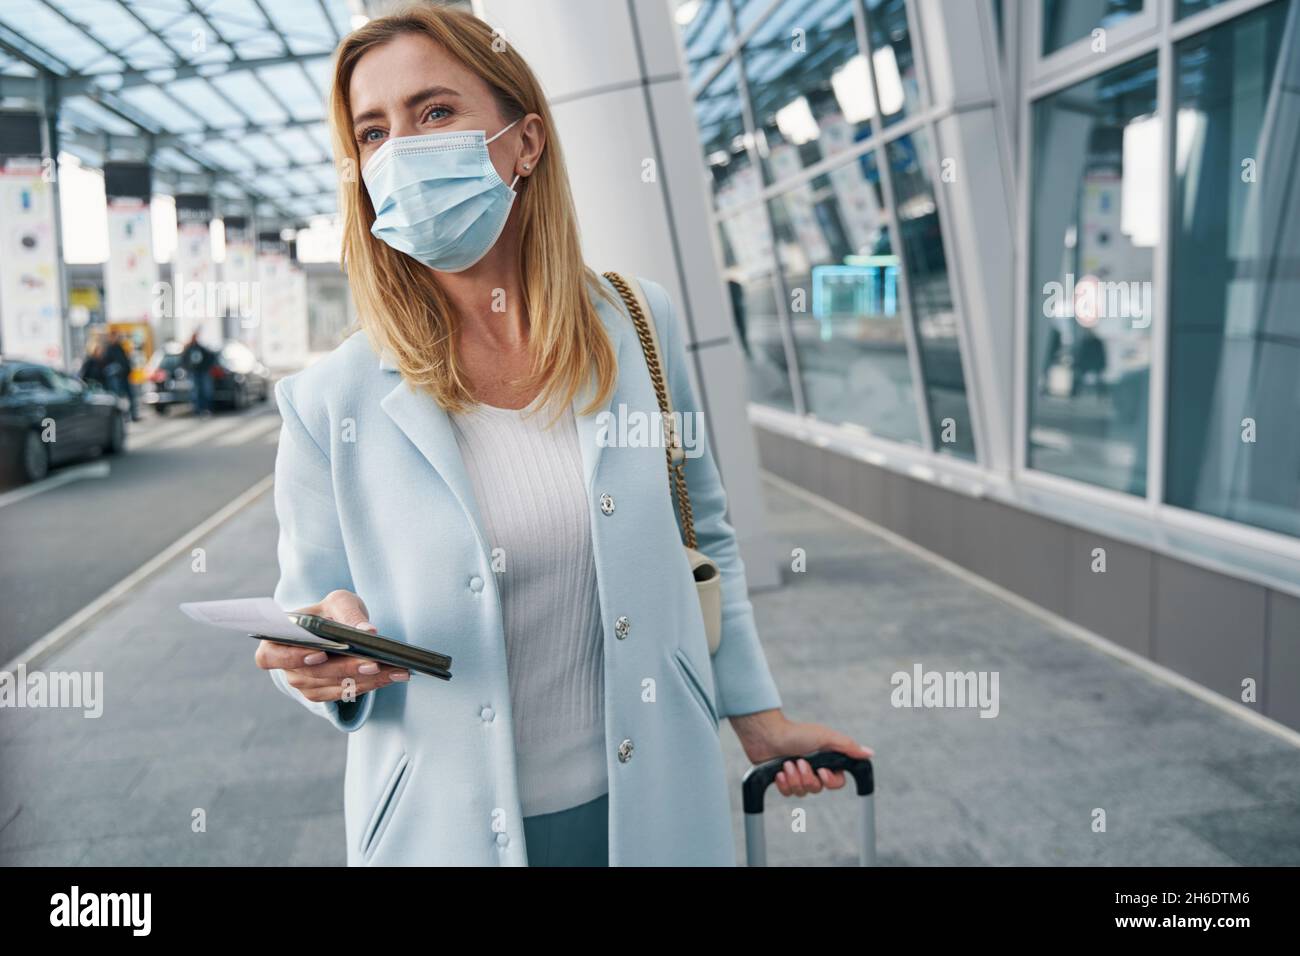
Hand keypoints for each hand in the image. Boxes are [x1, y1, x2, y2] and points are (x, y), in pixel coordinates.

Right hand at [253, 589, 408, 702]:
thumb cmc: (330, 612)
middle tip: (374, 663)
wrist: (336, 627)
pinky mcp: (322, 693)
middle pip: (313, 674)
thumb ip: (348, 614)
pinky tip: (390, 676)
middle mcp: (287, 667)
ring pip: (332, 687)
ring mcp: (303, 683)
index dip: (292, 657)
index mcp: (277, 641)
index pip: (271, 656)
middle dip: (347, 669)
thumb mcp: (338, 603)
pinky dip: (369, 685)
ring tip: (393, 670)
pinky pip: (344, 693)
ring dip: (365, 681)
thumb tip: (367, 631)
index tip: (320, 654)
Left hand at [729, 709, 872, 797]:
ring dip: (794, 778)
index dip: (830, 781)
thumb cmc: (796, 733)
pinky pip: (788, 793)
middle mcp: (812, 768)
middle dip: (807, 778)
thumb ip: (848, 747)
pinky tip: (778, 772)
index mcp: (825, 760)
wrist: (767, 735)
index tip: (821, 772)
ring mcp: (797, 774)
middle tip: (799, 763)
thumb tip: (869, 753)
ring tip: (786, 763)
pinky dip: (783, 783)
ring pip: (802, 792)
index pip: (837, 782)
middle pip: (818, 789)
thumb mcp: (826, 737)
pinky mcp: (782, 779)